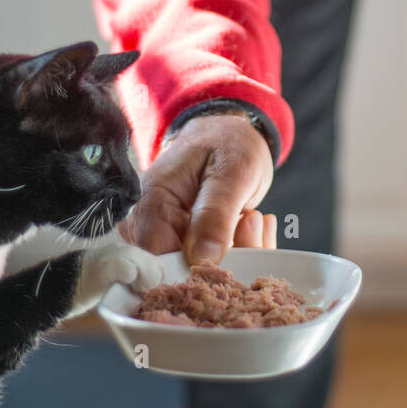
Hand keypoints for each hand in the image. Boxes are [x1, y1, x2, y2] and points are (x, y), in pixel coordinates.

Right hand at [119, 113, 275, 266]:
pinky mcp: (187, 244)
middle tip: (253, 224)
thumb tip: (201, 258)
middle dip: (224, 262)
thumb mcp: (232, 171)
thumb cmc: (227, 143)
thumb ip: (215, 213)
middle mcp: (152, 225)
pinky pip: (213, 263)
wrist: (229, 134)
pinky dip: (241, 250)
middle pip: (178, 269)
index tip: (224, 270)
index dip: (187, 273)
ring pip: (200, 270)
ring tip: (254, 218)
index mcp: (153, 201)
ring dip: (238, 253)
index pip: (154, 258)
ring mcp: (168, 237)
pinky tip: (253, 223)